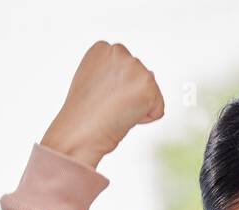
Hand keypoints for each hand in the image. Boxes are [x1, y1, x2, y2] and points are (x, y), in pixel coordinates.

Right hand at [40, 41, 164, 169]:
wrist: (79, 132)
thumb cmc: (84, 116)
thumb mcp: (95, 84)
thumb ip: (116, 74)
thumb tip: (150, 74)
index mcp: (102, 48)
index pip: (125, 70)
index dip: (115, 90)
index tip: (100, 98)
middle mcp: (119, 50)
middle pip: (140, 79)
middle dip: (129, 96)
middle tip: (107, 107)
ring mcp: (134, 66)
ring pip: (150, 93)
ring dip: (137, 107)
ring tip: (115, 111)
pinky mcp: (148, 84)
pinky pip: (158, 110)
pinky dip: (145, 120)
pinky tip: (125, 117)